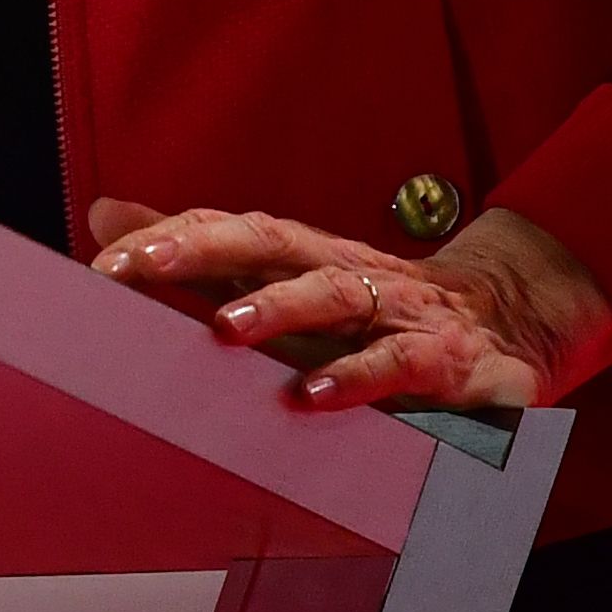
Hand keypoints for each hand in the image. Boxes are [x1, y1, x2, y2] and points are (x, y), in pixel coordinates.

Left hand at [87, 197, 611, 413]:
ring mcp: (395, 311)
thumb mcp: (286, 279)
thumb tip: (104, 215)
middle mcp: (344, 270)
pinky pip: (397, 365)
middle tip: (139, 266)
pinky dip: (357, 380)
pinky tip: (315, 397)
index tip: (102, 260)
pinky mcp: (442, 359)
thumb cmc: (373, 307)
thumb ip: (197, 253)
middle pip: (268, 244)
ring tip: (225, 328)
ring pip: (332, 295)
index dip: (167, 239)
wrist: (508, 321)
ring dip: (278, 309)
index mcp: (304, 253)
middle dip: (202, 251)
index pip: (229, 230)